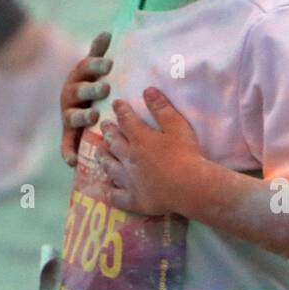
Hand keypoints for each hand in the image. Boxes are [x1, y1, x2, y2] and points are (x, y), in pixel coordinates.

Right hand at [58, 31, 111, 168]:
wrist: (77, 105)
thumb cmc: (92, 83)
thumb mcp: (93, 67)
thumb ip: (98, 51)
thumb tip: (106, 32)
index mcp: (79, 77)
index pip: (86, 68)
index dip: (96, 65)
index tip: (110, 63)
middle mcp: (71, 96)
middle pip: (79, 91)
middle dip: (92, 89)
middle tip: (106, 87)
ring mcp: (69, 115)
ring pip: (73, 117)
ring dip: (83, 116)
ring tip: (95, 116)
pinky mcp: (69, 134)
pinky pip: (66, 144)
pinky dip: (68, 152)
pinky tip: (72, 161)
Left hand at [99, 87, 205, 216]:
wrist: (190, 186)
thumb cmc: (186, 154)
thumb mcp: (177, 125)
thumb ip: (161, 108)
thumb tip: (147, 90)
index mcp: (140, 139)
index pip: (126, 121)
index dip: (121, 110)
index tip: (116, 103)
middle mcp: (129, 158)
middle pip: (114, 143)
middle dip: (108, 132)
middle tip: (103, 126)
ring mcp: (129, 180)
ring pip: (110, 167)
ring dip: (103, 158)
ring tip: (99, 152)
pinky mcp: (134, 199)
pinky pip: (117, 196)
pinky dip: (110, 192)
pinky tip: (106, 189)